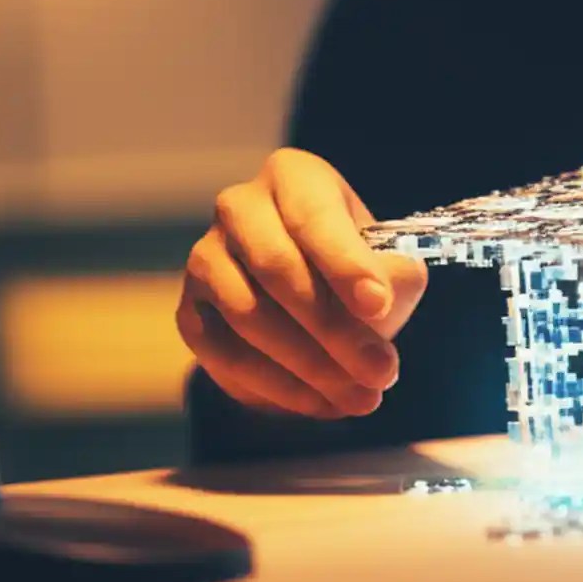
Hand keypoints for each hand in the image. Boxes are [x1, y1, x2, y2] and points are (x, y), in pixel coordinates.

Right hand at [176, 148, 427, 418]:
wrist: (312, 290)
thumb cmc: (355, 268)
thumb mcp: (390, 261)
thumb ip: (393, 278)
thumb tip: (376, 305)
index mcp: (293, 177)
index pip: (314, 217)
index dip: (346, 264)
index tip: (379, 305)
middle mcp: (239, 207)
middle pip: (277, 269)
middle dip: (335, 330)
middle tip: (382, 372)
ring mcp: (206, 258)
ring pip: (248, 316)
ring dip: (310, 367)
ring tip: (361, 398)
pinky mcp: (189, 310)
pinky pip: (224, 354)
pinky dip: (276, 387)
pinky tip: (321, 404)